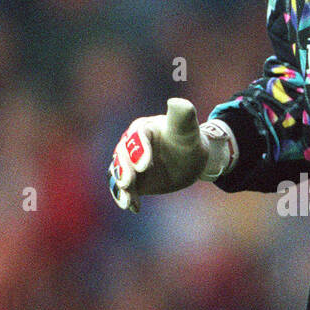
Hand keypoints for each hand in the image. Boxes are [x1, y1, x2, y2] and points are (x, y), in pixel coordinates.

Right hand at [108, 99, 233, 211]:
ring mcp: (130, 163)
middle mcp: (132, 145)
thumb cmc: (188, 139)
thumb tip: (177, 102)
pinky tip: (133, 207)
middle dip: (124, 169)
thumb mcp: (188, 128)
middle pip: (123, 156)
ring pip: (120, 173)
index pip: (137, 137)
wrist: (189, 159)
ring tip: (128, 199)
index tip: (144, 165)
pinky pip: (125, 189)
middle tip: (129, 182)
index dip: (139, 150)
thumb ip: (183, 116)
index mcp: (143, 128)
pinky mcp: (133, 180)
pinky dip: (126, 198)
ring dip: (122, 186)